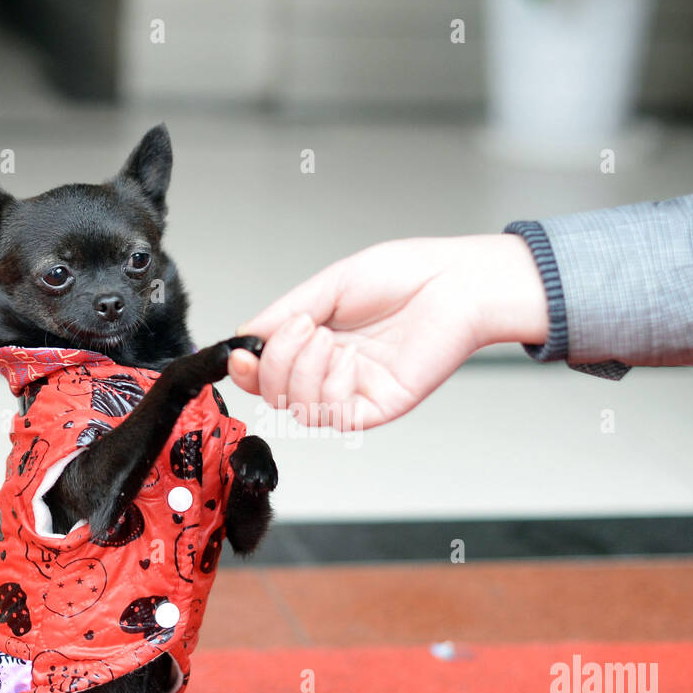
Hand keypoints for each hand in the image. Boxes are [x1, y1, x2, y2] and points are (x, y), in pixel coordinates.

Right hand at [226, 235, 547, 430]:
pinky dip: (328, 387)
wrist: (453, 283)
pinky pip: (334, 415)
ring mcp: (354, 391)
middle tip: (299, 327)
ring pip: (299, 409)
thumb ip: (285, 312)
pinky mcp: (377, 406)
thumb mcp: (330, 285)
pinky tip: (346, 358)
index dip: (245, 369)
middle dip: (274, 363)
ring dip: (300, 371)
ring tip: (324, 335)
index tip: (239, 352)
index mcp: (317, 342)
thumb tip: (245, 335)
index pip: (266, 372)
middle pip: (275, 395)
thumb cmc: (405, 276)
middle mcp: (332, 371)